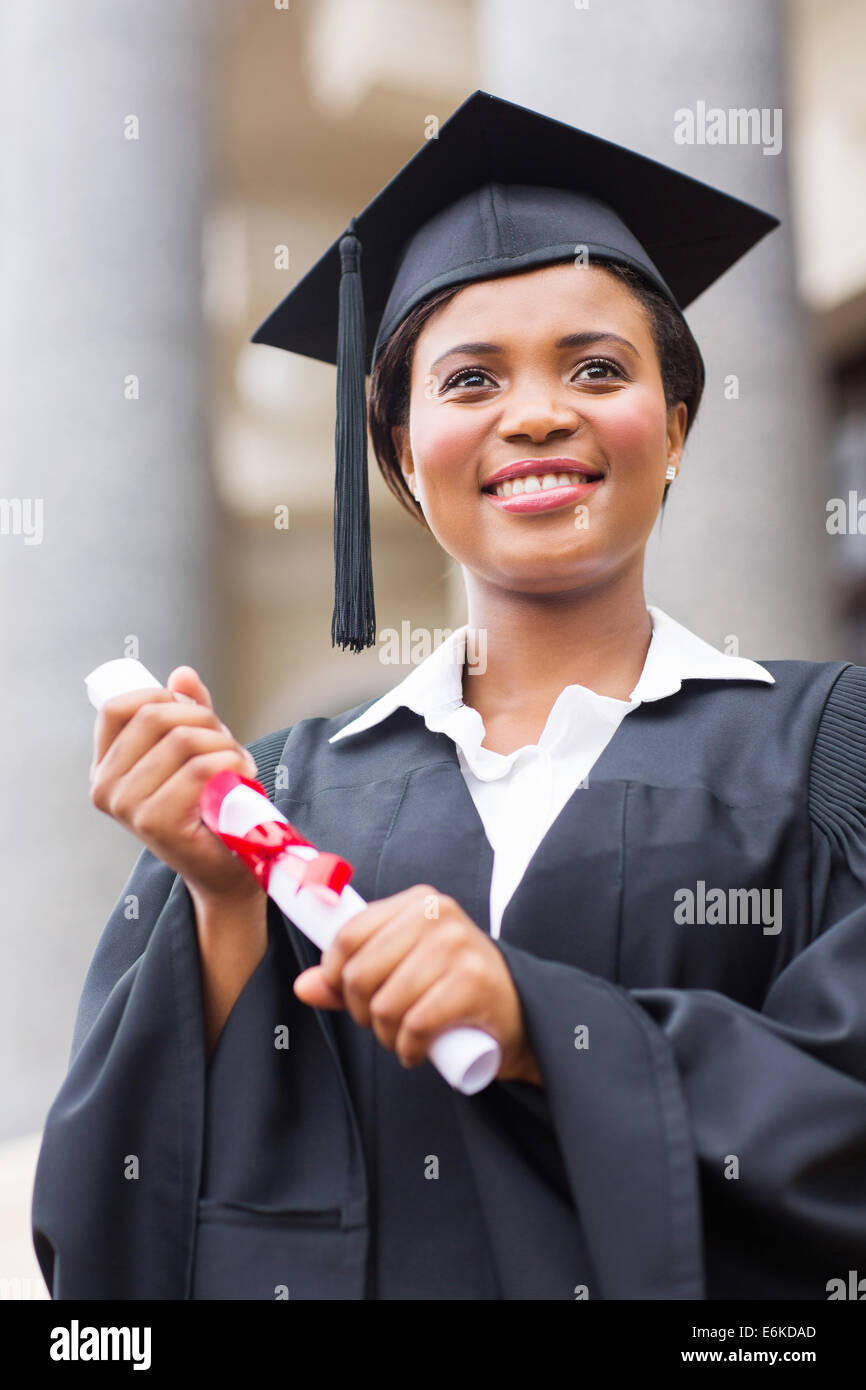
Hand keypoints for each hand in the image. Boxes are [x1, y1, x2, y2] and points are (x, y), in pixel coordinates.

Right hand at [89, 664, 262, 908]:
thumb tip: (183, 674)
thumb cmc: (208, 810)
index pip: (117, 707)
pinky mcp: (155, 822)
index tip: (192, 711)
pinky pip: (201, 768)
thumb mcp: (195, 752)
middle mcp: (106, 788)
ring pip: (183, 739)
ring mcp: (127, 807)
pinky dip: (232, 765)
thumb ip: (186, 713)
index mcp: (106, 768)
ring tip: (237, 764)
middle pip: (155, 716)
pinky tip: (243, 779)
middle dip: (203, 718)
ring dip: (224, 744)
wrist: (226, 870)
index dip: (160, 696)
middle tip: (226, 741)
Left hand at [292, 884, 542, 1086]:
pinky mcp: (473, 983)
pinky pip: (414, 1025)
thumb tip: (304, 987)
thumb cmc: (454, 988)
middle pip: (361, 972)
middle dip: (362, 1011)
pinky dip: (408, 1049)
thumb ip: (350, 977)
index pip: (349, 935)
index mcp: (417, 901)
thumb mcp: (401, 971)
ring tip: (402, 1037)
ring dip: (386, 1035)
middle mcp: (438, 914)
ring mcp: (458, 946)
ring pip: (386, 1004)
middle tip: (381, 1022)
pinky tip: (418, 1050)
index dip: (336, 975)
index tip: (350, 996)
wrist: (521, 1014)